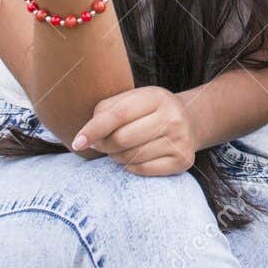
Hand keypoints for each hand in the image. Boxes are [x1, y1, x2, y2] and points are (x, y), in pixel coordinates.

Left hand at [71, 86, 197, 175]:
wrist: (190, 121)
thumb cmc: (149, 110)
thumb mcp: (131, 100)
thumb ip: (105, 112)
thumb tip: (86, 139)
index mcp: (156, 97)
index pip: (118, 114)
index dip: (94, 129)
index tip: (77, 143)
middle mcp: (172, 117)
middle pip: (122, 140)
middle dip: (104, 145)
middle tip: (102, 143)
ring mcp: (180, 139)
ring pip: (130, 157)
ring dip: (117, 156)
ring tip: (121, 148)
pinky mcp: (183, 160)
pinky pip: (143, 170)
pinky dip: (131, 166)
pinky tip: (135, 157)